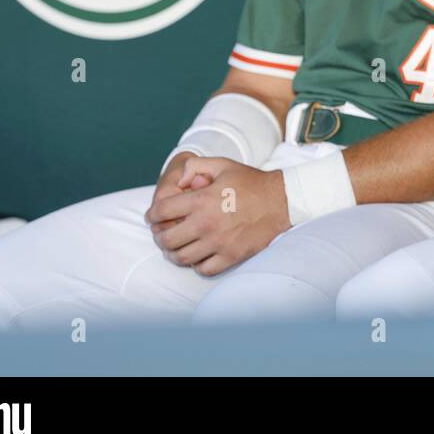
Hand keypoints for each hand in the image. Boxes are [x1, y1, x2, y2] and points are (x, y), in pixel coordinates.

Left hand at [144, 156, 290, 275]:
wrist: (281, 201)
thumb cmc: (250, 183)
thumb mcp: (222, 165)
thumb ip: (195, 167)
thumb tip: (178, 180)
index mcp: (202, 200)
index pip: (162, 212)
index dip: (151, 215)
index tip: (153, 217)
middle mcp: (207, 223)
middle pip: (166, 239)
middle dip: (159, 236)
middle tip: (163, 233)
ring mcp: (219, 243)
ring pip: (181, 258)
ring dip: (174, 253)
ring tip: (177, 246)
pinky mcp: (231, 256)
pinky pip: (203, 269)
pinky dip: (197, 264)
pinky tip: (199, 255)